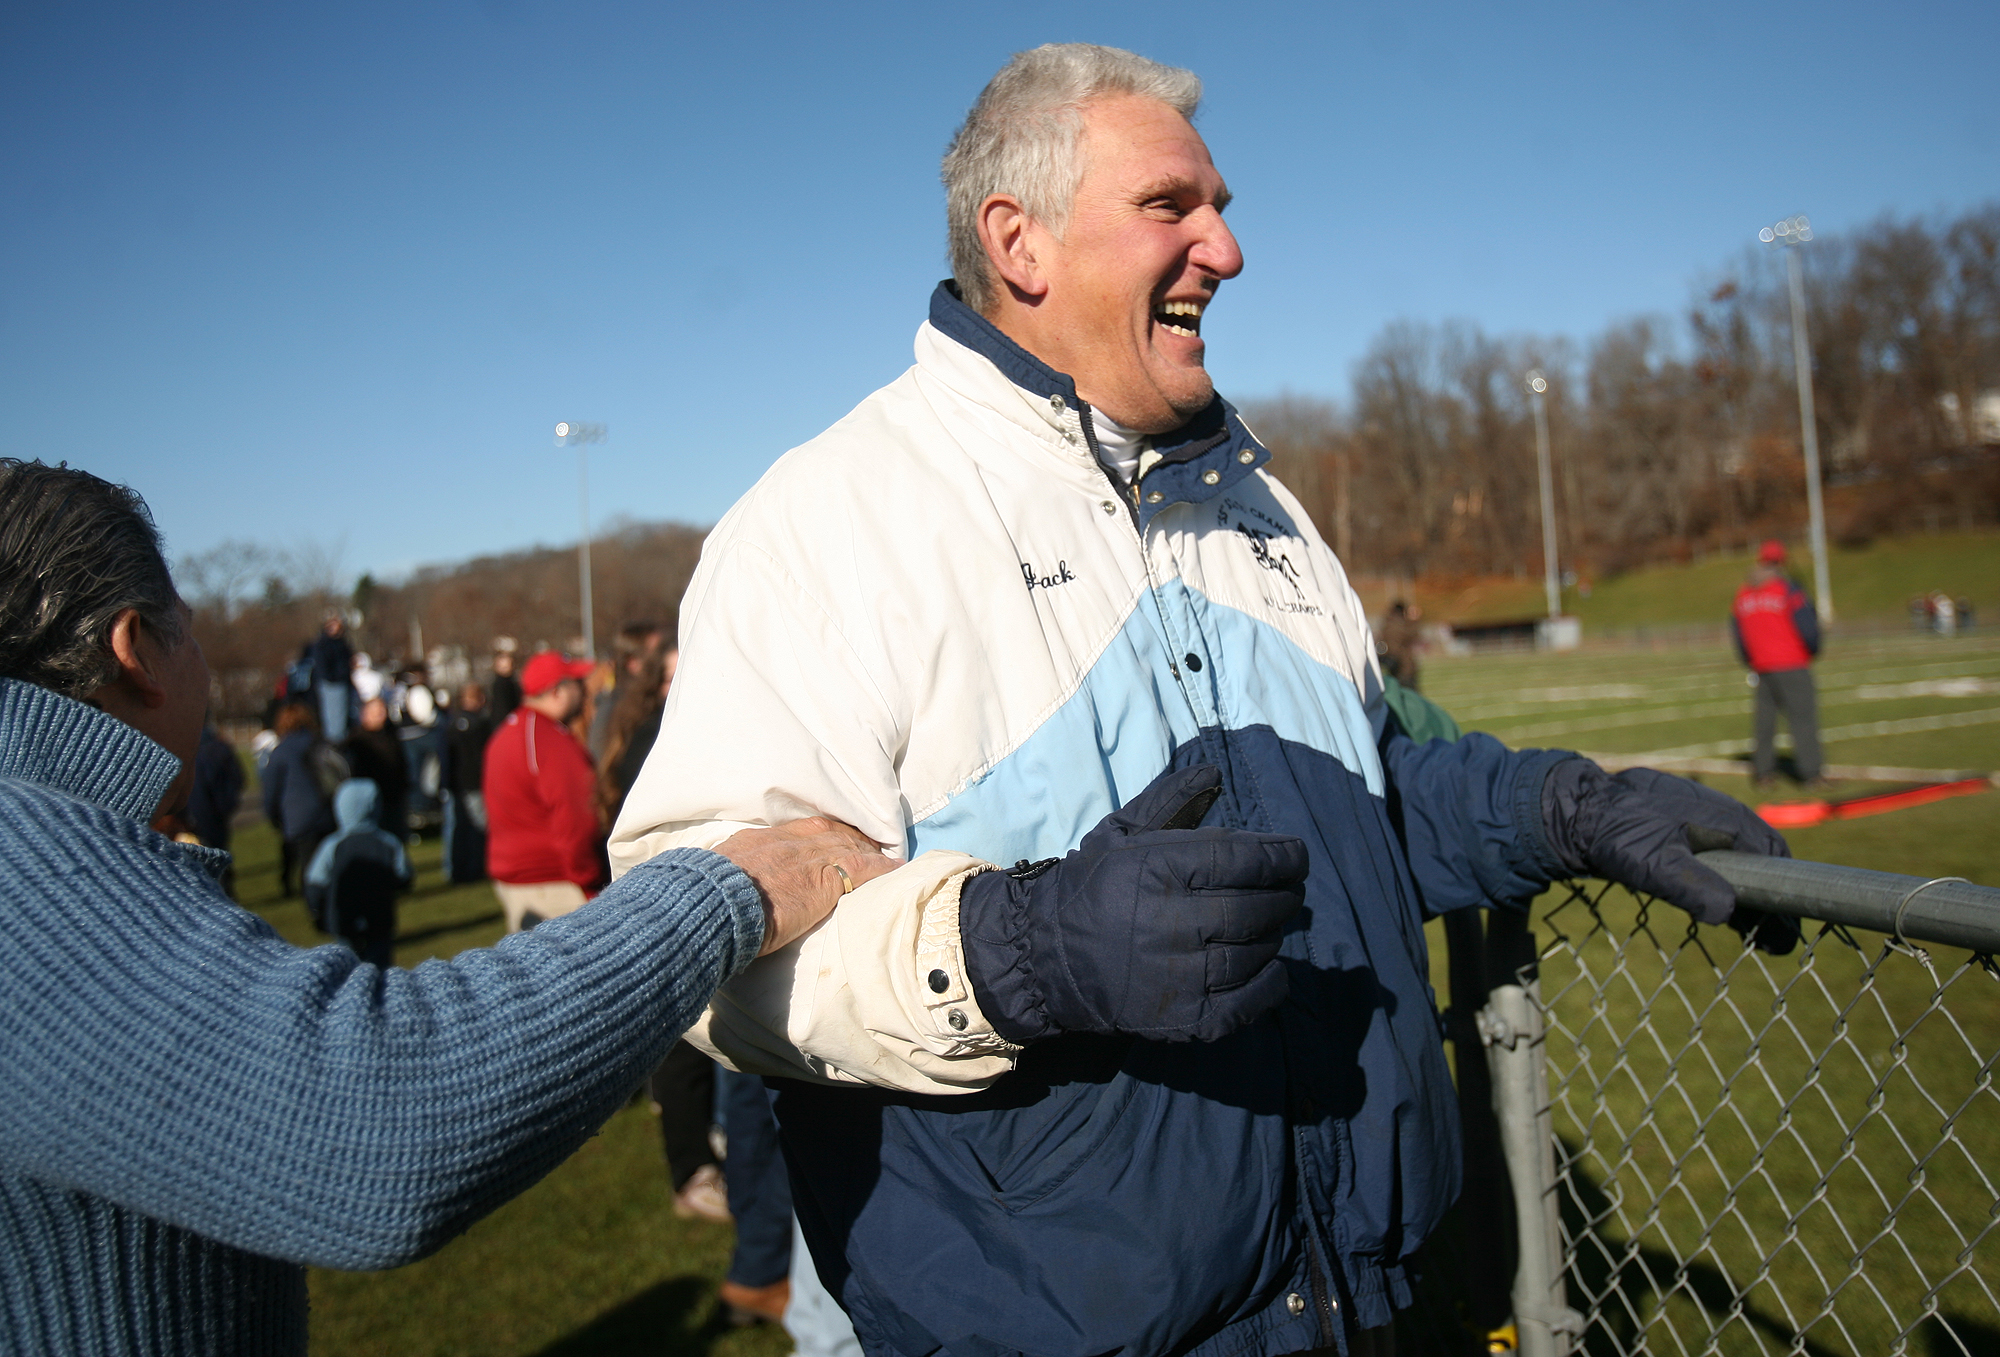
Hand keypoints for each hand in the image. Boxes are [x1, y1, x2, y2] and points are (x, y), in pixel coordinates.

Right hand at [714, 817, 894, 955]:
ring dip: (866, 847)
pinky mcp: (828, 878)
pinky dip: (882, 867)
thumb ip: (731, 870)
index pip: (797, 829)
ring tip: (882, 853)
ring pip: (848, 844)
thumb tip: (727, 878)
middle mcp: (788, 841)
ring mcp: (809, 857)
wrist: (717, 903)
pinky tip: (897, 867)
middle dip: (847, 835)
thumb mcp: (716, 874)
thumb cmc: (709, 898)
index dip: (818, 832)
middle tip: (864, 841)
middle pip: (827, 831)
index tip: (828, 835)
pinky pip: (864, 867)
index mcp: (758, 841)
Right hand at [960, 764, 1308, 1043]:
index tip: (1296, 856)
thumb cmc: (1092, 886)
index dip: (1284, 856)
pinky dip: (1270, 983)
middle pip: (1258, 907)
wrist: (1044, 957)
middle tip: (1288, 890)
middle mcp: (1172, 922)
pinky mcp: (1183, 1018)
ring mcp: (1179, 976)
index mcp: (1158, 869)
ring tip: (1266, 924)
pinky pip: (1249, 1002)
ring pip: (1256, 952)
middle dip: (1285, 895)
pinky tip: (1269, 967)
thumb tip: (1215, 772)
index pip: (1246, 859)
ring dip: (1273, 935)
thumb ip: (1170, 801)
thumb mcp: (1122, 833)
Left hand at [1543, 761, 1798, 953]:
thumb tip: (1729, 912)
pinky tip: (1723, 907)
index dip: (1785, 898)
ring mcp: (1702, 819)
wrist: (1575, 811)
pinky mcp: (1683, 828)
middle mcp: (1720, 814)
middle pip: (1761, 861)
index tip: (1787, 934)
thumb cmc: (1616, 835)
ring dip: (1748, 895)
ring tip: (1755, 934)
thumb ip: (1692, 888)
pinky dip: (1726, 882)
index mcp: (1725, 819)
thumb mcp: (1655, 865)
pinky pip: (1717, 857)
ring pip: (1739, 860)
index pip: (1774, 858)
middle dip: (1770, 901)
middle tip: (1774, 942)